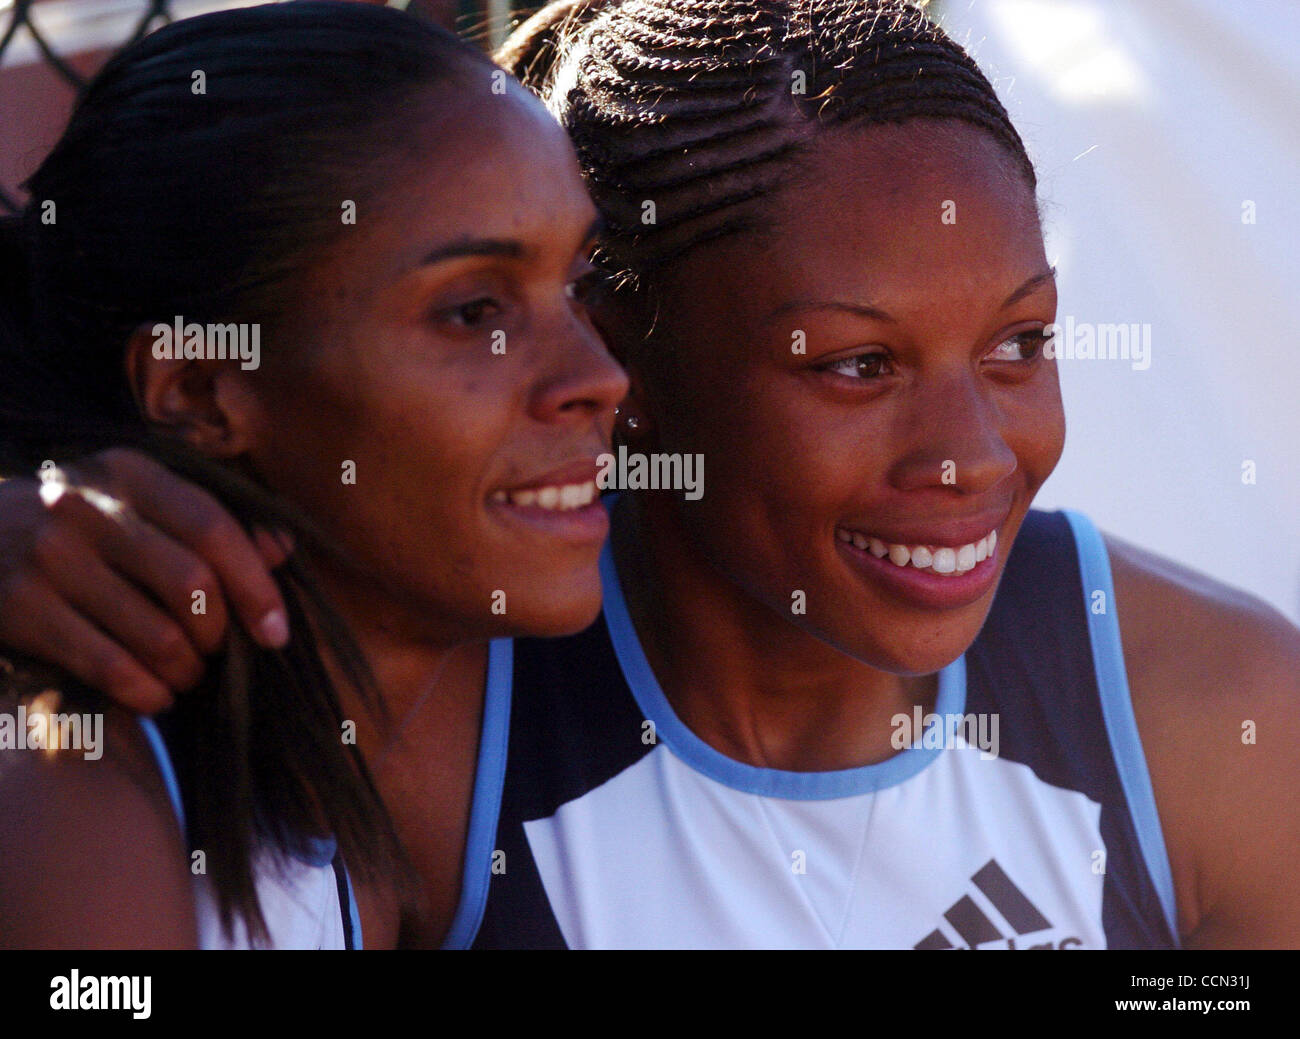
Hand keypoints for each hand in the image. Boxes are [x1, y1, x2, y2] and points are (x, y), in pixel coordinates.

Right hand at [0, 448, 290, 711]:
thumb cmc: (73, 521)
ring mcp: (49, 557)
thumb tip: (282, 550)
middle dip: (218, 632)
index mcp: (129, 473)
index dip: (255, 586)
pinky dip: (147, 692)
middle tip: (217, 651)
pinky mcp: (19, 607)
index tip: (276, 632)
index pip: (213, 528)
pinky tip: (156, 696)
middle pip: (191, 584)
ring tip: (187, 674)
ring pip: (156, 634)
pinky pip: (109, 666)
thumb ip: (207, 519)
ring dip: (186, 669)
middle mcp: (88, 508)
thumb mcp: (133, 498)